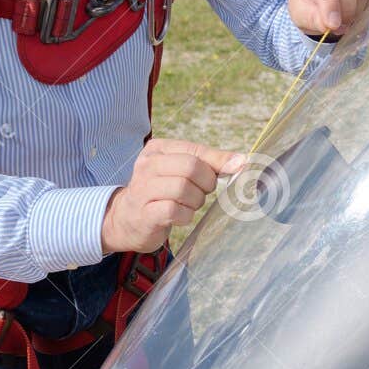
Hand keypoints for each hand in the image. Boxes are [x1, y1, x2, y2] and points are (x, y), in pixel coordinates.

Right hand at [101, 138, 246, 253]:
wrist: (126, 220)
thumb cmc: (162, 193)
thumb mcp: (181, 171)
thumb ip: (210, 163)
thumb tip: (243, 160)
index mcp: (157, 149)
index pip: (195, 150)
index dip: (219, 161)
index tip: (239, 167)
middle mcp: (147, 165)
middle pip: (191, 167)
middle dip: (206, 183)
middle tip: (203, 192)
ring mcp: (142, 189)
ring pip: (184, 188)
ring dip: (196, 201)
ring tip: (189, 204)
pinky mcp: (144, 213)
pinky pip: (174, 210)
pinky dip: (185, 215)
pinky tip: (180, 216)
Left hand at [288, 0, 368, 36]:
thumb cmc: (307, 5)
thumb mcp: (302, 16)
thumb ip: (314, 20)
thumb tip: (335, 24)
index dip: (329, 2)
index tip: (333, 24)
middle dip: (347, 6)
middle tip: (344, 24)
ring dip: (359, 6)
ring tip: (349, 19)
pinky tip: (360, 9)